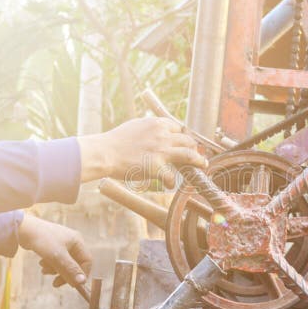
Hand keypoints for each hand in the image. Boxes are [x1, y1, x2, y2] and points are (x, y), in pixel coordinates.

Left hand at [18, 214, 90, 287]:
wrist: (23, 228)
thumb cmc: (42, 239)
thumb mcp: (57, 257)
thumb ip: (70, 270)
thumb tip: (82, 282)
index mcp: (78, 241)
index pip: (87, 261)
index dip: (82, 274)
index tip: (73, 285)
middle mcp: (73, 242)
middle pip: (75, 263)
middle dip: (65, 274)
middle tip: (55, 284)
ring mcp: (63, 243)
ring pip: (64, 263)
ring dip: (55, 269)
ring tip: (44, 270)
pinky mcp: (53, 245)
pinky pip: (56, 259)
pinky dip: (50, 264)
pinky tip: (42, 264)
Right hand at [78, 117, 206, 187]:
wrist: (105, 152)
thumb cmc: (116, 140)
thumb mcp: (136, 125)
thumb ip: (150, 126)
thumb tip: (158, 126)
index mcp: (157, 124)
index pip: (178, 128)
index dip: (183, 136)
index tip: (185, 142)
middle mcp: (163, 135)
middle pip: (188, 140)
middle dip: (193, 147)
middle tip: (195, 154)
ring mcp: (161, 151)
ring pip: (189, 154)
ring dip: (198, 161)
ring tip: (202, 165)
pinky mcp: (156, 167)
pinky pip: (171, 177)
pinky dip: (170, 182)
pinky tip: (168, 184)